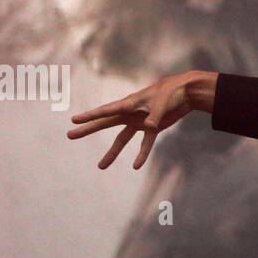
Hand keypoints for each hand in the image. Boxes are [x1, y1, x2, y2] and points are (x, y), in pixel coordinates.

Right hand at [67, 71, 217, 168]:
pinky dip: (142, 153)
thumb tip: (148, 126)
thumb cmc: (172, 91)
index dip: (90, 115)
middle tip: (69, 135)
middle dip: (88, 129)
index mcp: (131, 102)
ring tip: (101, 166)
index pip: (107, 110)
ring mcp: (141, 120)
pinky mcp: (153, 127)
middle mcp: (132, 112)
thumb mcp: (163, 102)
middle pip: (106, 122)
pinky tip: (136, 165)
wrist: (187, 91)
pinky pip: (145, 143)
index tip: (74, 120)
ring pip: (122, 138)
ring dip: (113, 152)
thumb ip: (154, 115)